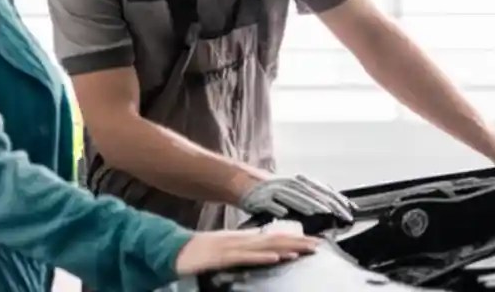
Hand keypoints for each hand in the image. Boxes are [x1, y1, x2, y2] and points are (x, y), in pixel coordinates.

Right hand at [174, 229, 319, 275]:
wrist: (174, 250)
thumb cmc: (200, 251)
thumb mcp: (226, 248)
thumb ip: (244, 247)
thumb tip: (263, 245)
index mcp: (243, 238)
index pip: (274, 237)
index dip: (295, 238)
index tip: (313, 241)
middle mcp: (241, 239)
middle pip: (275, 239)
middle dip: (298, 242)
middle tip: (319, 244)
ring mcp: (232, 246)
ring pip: (264, 246)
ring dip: (287, 247)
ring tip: (306, 249)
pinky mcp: (222, 256)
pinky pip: (246, 257)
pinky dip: (263, 256)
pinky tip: (277, 256)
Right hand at [238, 175, 355, 222]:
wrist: (238, 179)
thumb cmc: (266, 188)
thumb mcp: (288, 190)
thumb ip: (304, 197)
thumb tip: (325, 206)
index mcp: (297, 183)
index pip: (321, 190)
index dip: (336, 198)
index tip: (351, 208)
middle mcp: (287, 184)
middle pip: (310, 194)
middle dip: (328, 204)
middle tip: (341, 213)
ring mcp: (273, 190)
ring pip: (292, 196)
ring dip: (306, 204)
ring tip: (319, 212)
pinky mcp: (258, 198)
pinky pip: (268, 203)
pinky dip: (276, 208)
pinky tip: (284, 213)